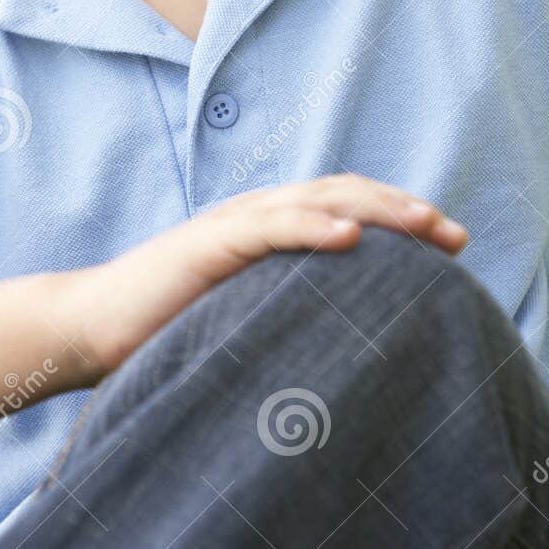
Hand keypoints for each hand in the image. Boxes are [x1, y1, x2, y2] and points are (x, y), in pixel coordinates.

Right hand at [64, 174, 468, 379]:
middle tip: (457, 238)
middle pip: (346, 193)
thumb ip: (293, 318)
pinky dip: (312, 226)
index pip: (349, 206)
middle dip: (406, 211)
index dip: (402, 216)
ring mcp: (233, 225)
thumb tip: (354, 355)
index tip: (454, 247)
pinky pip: (269, 227)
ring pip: (318, 200)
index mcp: (271, 231)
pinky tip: (349, 238)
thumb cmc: (168, 334)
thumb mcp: (246, 321)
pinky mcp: (208, 243)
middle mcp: (258, 214)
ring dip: (377, 210)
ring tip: (424, 227)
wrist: (92, 329)